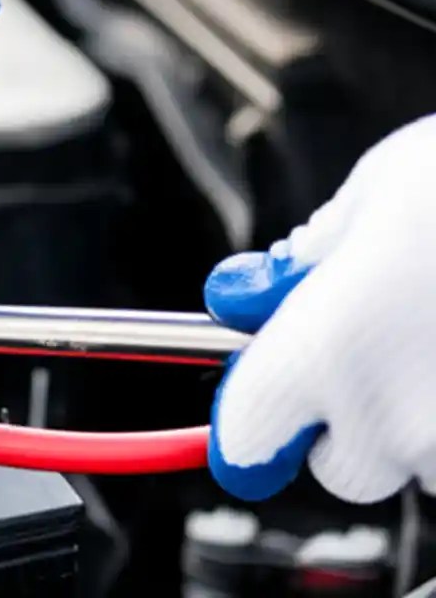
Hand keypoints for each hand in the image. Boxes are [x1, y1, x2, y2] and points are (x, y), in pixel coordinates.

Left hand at [205, 115, 435, 502]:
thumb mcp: (370, 195)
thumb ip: (307, 262)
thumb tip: (256, 292)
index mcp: (320, 351)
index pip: (245, 438)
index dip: (250, 422)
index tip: (258, 408)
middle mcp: (390, 415)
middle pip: (343, 469)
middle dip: (348, 425)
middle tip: (378, 351)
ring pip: (424, 463)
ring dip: (427, 420)